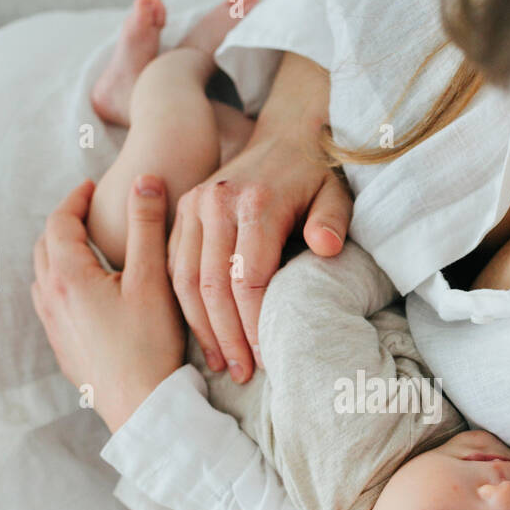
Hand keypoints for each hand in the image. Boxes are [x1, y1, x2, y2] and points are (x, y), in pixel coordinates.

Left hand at [32, 176, 185, 433]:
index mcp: (69, 275)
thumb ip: (146, 226)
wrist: (140, 404)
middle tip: (89, 214)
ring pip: (43, 276)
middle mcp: (51, 297)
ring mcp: (52, 325)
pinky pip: (50, 303)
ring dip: (59, 255)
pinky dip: (62, 284)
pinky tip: (87, 292)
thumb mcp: (153, 279)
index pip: (60, 221)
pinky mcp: (61, 346)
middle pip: (45, 245)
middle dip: (64, 223)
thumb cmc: (149, 344)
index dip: (76, 199)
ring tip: (87, 250)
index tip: (93, 188)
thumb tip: (144, 180)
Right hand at [167, 52, 351, 382]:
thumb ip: (332, 221)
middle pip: (212, 284)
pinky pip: (174, 266)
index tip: (269, 357)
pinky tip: (204, 336)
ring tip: (222, 364)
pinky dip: (185, 306)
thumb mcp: (336, 194)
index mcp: (255, 202)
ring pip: (186, 279)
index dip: (256, 323)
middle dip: (228, 336)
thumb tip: (327, 248)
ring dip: (203, 328)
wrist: (288, 135)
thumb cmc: (316, 175)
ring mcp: (194, 205)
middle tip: (244, 374)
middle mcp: (216, 201)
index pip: (247, 278)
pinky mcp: (183, 211)